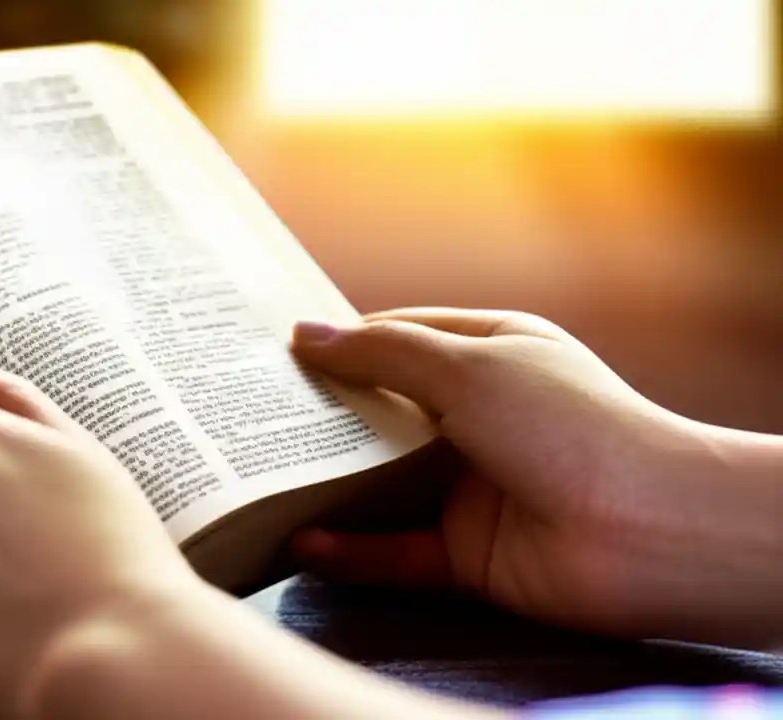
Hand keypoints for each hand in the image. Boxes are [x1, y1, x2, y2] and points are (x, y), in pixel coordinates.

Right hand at [290, 309, 782, 647]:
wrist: (649, 532)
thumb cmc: (567, 426)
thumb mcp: (467, 367)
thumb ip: (382, 354)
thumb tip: (303, 335)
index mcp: (489, 354)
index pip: (398, 338)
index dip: (339, 342)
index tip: (272, 351)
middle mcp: (477, 417)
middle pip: (382, 413)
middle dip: (321, 416)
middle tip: (246, 415)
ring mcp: (470, 486)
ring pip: (382, 486)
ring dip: (327, 487)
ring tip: (257, 482)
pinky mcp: (466, 552)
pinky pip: (395, 550)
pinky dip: (351, 550)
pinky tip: (302, 543)